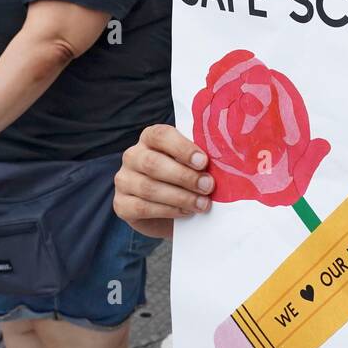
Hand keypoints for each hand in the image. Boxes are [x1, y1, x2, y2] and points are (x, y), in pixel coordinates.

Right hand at [113, 124, 214, 239]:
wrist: (171, 211)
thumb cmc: (187, 179)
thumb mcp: (194, 165)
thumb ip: (201, 159)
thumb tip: (226, 160)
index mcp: (150, 138)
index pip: (160, 135)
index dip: (182, 148)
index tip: (203, 162)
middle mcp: (132, 155)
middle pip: (153, 163)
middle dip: (184, 176)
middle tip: (208, 186)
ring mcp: (124, 180)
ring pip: (149, 187)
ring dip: (180, 197)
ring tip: (202, 204)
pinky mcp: (121, 204)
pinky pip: (142, 207)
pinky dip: (167, 211)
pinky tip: (185, 212)